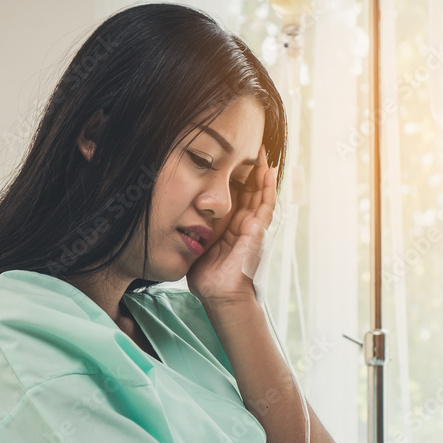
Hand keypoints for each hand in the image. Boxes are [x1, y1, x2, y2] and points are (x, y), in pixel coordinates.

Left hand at [187, 144, 277, 306]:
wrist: (220, 294)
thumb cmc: (207, 276)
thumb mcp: (197, 244)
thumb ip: (192, 229)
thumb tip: (173, 216)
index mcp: (231, 226)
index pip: (236, 196)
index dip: (236, 177)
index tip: (231, 158)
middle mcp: (245, 224)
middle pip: (250, 190)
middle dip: (250, 169)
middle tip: (249, 147)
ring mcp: (254, 227)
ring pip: (261, 193)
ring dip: (262, 172)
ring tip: (261, 151)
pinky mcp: (259, 230)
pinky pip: (266, 204)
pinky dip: (269, 187)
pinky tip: (268, 170)